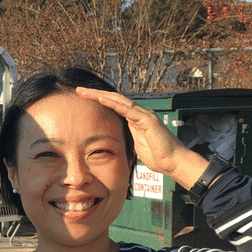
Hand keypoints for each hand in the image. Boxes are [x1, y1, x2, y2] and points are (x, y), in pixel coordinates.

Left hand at [76, 86, 210, 189]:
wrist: (172, 162)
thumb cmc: (157, 156)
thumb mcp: (136, 145)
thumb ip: (128, 137)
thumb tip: (117, 140)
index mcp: (135, 119)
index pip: (114, 105)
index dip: (99, 100)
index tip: (83, 98)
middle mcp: (139, 113)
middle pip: (114, 99)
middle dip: (95, 94)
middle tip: (78, 90)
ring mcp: (144, 115)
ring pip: (119, 100)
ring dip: (100, 95)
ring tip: (85, 92)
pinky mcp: (148, 120)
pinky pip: (128, 109)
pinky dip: (114, 103)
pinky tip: (101, 98)